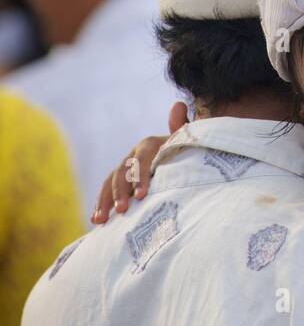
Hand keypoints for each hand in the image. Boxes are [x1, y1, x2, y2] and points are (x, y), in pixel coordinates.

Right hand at [91, 101, 187, 222]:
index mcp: (150, 145)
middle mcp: (133, 155)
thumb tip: (178, 105)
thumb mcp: (187, 141)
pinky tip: (95, 221)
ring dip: (105, 201)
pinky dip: (99, 205)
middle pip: (122, 172)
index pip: (142, 159)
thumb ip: (182, 127)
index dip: (140, 176)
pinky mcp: (119, 182)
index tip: (141, 196)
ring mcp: (124, 168)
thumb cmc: (186, 152)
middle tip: (123, 210)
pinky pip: (105, 192)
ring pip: (110, 182)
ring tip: (102, 220)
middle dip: (120, 192)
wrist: (179, 158)